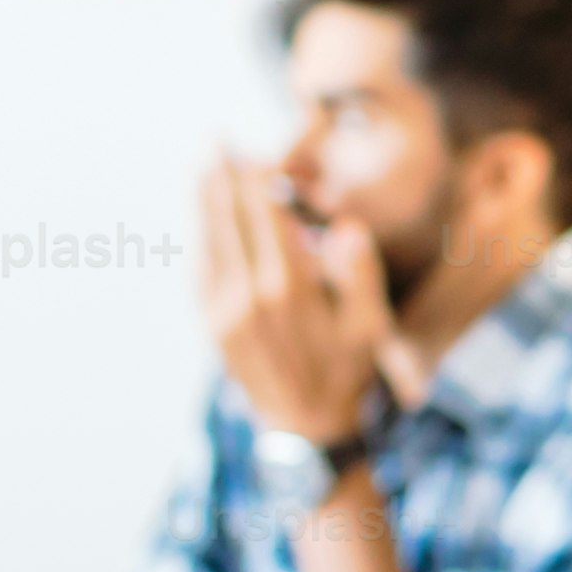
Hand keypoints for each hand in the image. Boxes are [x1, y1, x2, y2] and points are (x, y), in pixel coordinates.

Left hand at [197, 156, 397, 446]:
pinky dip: (201, 239)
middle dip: (224, 178)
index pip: (265, 215)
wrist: (307, 431)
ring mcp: (223, 313)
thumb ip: (360, 275)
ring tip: (203, 166)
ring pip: (208, 241)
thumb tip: (347, 227)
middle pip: (230, 219)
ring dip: (204, 201)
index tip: (255, 152)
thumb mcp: (370, 328)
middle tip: (217, 141)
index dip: (257, 179)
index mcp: (288, 288)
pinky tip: (203, 222)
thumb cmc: (347, 374)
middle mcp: (247, 295)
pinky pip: (201, 271)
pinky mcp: (212, 328)